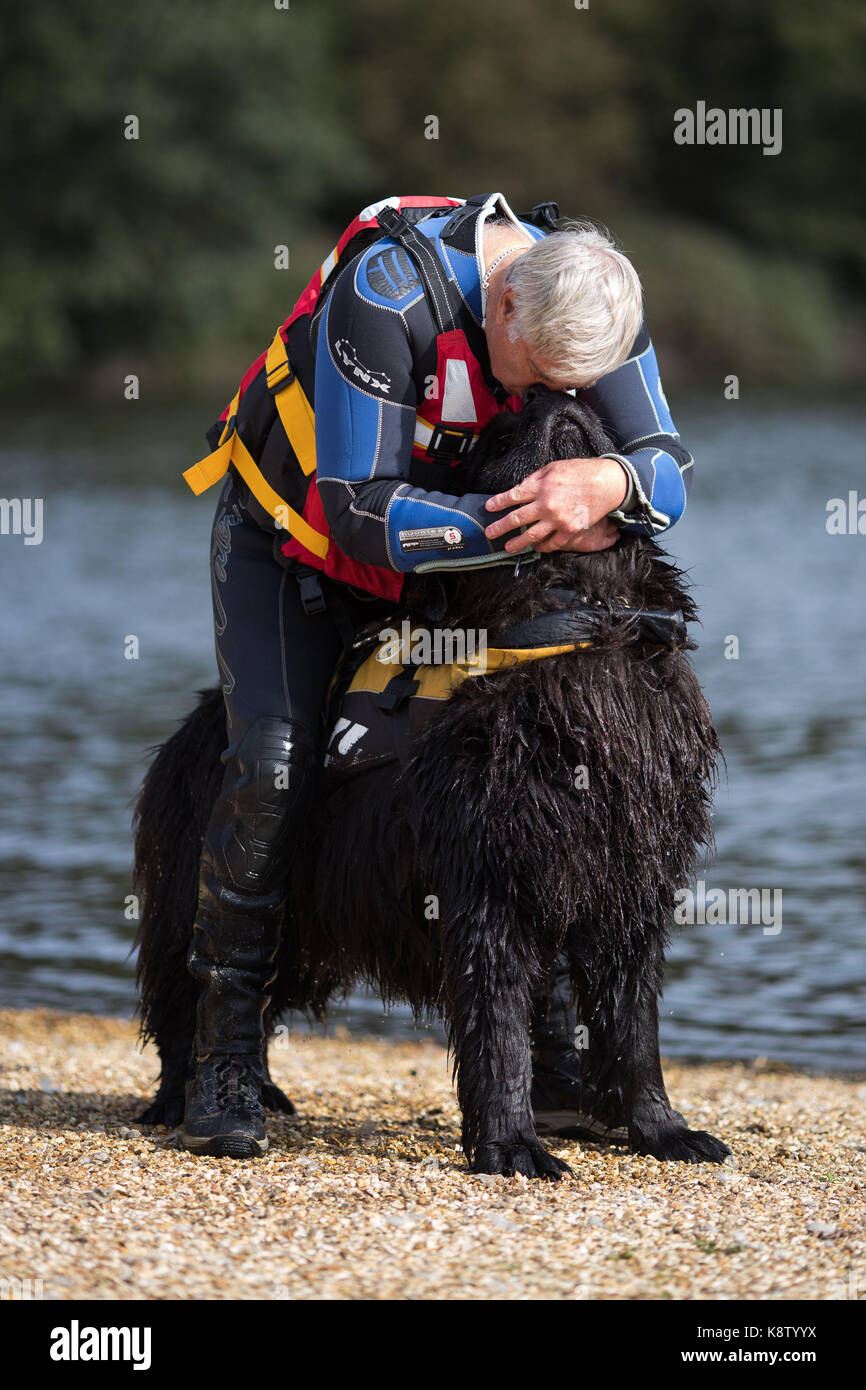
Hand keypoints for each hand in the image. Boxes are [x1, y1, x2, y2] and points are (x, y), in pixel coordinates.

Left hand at [484, 457, 629, 553]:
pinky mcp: (570, 530)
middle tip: (489, 533)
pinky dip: (542, 547)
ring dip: (517, 543)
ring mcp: (558, 520)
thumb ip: (535, 478)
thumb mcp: (554, 467)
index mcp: (541, 486)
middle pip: (517, 519)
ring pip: (531, 536)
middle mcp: (546, 504)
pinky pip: (552, 543)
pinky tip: (535, 548)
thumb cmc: (581, 472)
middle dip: (500, 527)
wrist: (607, 483)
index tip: (488, 507)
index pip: (513, 496)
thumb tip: (520, 488)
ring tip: (507, 547)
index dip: (498, 502)